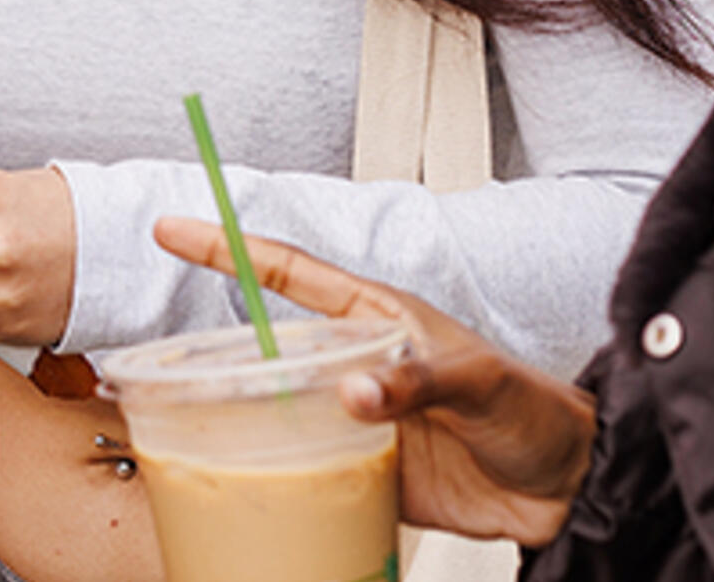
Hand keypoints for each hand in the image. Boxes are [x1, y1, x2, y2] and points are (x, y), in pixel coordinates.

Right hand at [151, 217, 595, 547]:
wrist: (566, 486)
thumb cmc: (535, 413)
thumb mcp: (479, 385)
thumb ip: (416, 382)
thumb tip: (351, 391)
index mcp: (380, 319)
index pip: (289, 272)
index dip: (229, 247)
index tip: (174, 227)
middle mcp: (358, 363)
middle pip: (267, 343)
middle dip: (209, 341)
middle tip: (147, 353)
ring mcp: (357, 418)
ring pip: (274, 407)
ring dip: (233, 415)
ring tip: (175, 425)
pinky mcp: (363, 471)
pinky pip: (301, 468)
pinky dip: (270, 475)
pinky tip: (243, 486)